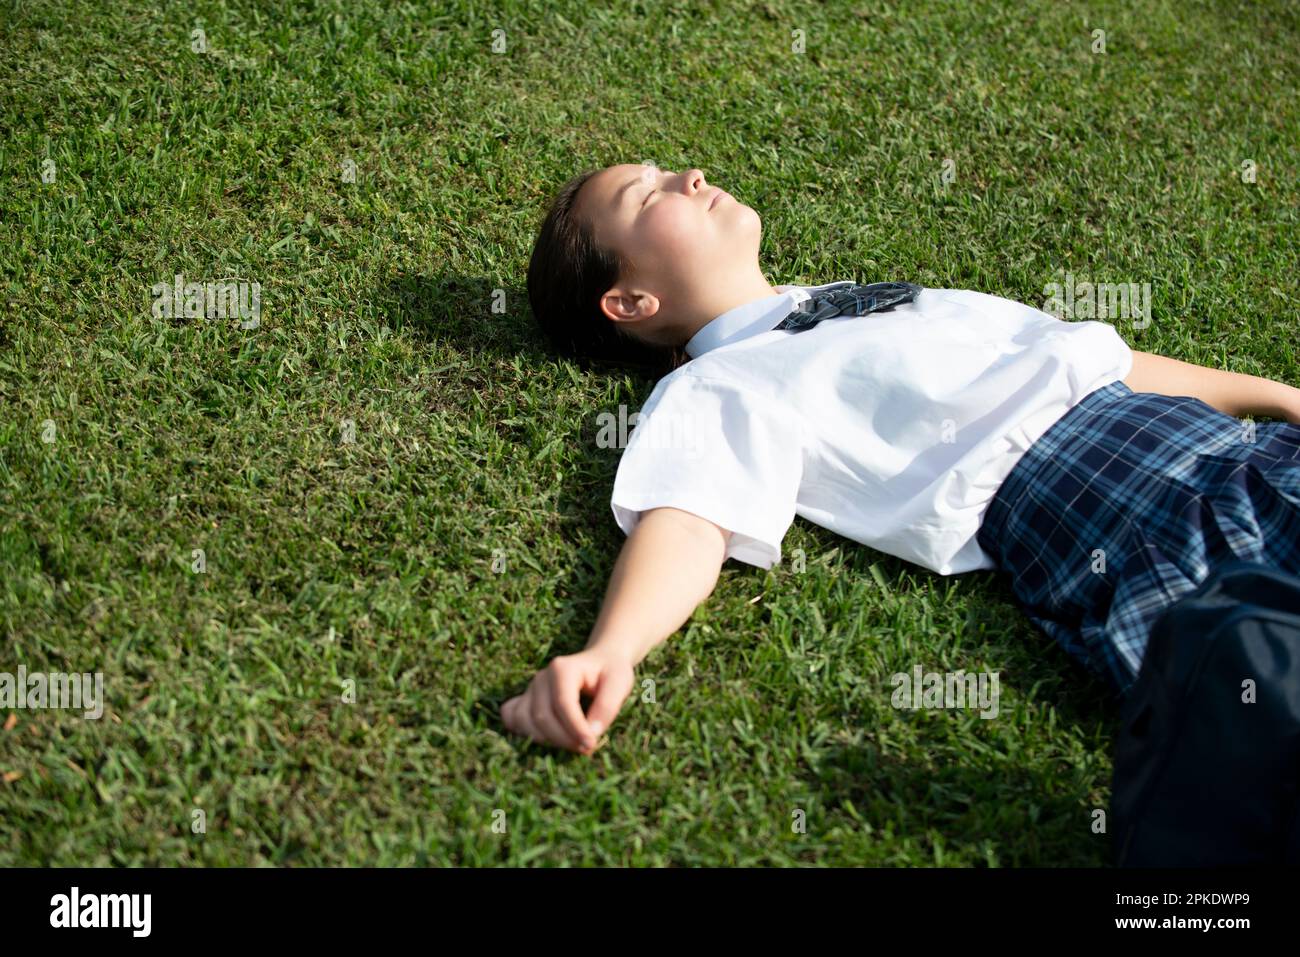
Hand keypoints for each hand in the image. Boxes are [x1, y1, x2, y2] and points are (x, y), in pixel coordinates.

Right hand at [500, 647, 635, 754]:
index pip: (563, 704)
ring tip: (572, 744)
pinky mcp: (525, 699)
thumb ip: (608, 706)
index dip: (575, 728)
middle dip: (564, 739)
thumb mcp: (620, 683)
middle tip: (587, 748)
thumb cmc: (610, 673)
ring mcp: (530, 688)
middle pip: (542, 716)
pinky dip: (522, 731)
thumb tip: (591, 734)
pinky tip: (545, 737)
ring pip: (525, 721)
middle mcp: (541, 677)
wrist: (599, 662)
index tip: (592, 745)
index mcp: (563, 668)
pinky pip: (511, 717)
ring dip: (547, 740)